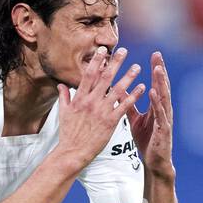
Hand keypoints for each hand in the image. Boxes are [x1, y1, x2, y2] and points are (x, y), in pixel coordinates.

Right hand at [54, 46, 144, 172]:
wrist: (73, 152)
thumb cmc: (68, 133)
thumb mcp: (63, 113)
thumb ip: (64, 96)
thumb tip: (60, 84)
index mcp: (80, 98)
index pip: (89, 74)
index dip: (97, 61)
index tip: (103, 50)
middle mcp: (91, 101)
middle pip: (105, 78)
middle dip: (115, 63)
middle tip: (124, 51)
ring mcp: (101, 111)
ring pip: (117, 90)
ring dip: (128, 77)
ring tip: (137, 67)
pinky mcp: (110, 122)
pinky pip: (124, 106)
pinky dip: (133, 96)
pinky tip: (141, 88)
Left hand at [126, 51, 173, 178]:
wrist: (154, 161)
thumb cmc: (147, 140)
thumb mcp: (135, 119)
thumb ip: (128, 104)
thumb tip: (119, 88)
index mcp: (156, 107)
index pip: (157, 84)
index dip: (156, 70)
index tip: (154, 55)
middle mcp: (163, 110)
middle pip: (163, 87)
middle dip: (161, 71)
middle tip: (158, 55)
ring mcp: (165, 119)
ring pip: (164, 98)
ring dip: (161, 83)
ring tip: (158, 69)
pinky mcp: (163, 130)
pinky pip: (160, 114)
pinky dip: (157, 103)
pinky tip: (153, 92)